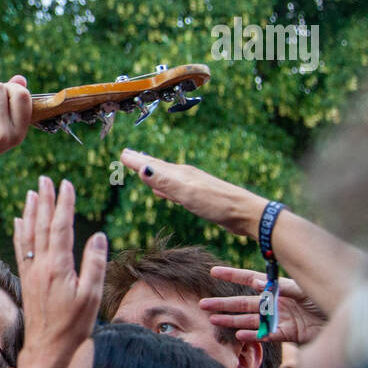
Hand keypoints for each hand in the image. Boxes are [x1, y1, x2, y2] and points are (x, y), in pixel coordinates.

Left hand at [13, 176, 107, 367]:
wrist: (47, 348)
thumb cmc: (73, 325)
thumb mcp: (92, 296)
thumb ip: (95, 264)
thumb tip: (99, 236)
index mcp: (58, 266)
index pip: (61, 227)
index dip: (64, 204)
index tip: (66, 184)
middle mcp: (41, 265)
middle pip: (42, 225)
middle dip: (45, 200)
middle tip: (45, 178)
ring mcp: (31, 271)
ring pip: (28, 234)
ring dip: (30, 211)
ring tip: (32, 192)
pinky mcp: (27, 279)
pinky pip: (21, 248)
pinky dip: (20, 231)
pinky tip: (19, 221)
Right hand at [119, 148, 266, 239]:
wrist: (245, 214)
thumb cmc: (217, 203)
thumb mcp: (187, 193)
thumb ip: (164, 181)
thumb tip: (141, 168)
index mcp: (180, 174)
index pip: (152, 165)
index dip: (136, 161)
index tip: (121, 154)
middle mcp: (185, 177)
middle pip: (158, 167)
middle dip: (142, 162)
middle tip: (127, 155)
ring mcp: (192, 186)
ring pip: (166, 177)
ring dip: (152, 174)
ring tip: (142, 170)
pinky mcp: (198, 197)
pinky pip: (174, 189)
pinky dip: (164, 188)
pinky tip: (162, 191)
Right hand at [200, 266, 328, 344]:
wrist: (350, 316)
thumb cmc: (328, 297)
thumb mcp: (303, 288)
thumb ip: (281, 287)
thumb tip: (256, 282)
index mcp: (280, 287)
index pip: (250, 279)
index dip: (232, 275)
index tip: (213, 272)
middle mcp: (277, 303)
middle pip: (245, 303)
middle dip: (224, 304)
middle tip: (203, 305)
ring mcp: (281, 318)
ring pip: (251, 320)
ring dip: (232, 321)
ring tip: (213, 321)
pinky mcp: (289, 334)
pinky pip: (267, 334)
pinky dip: (253, 335)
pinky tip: (238, 335)